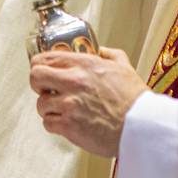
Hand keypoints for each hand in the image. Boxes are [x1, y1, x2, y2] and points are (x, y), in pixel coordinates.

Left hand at [28, 46, 148, 157]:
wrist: (142, 127)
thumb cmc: (135, 100)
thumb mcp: (124, 67)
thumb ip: (110, 54)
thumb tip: (101, 50)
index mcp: (84, 64)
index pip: (45, 58)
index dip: (40, 65)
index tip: (44, 71)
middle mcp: (73, 81)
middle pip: (35, 76)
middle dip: (38, 84)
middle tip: (47, 90)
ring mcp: (69, 104)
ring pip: (40, 103)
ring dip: (49, 108)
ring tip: (63, 110)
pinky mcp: (69, 126)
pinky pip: (47, 123)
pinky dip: (54, 124)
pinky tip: (67, 123)